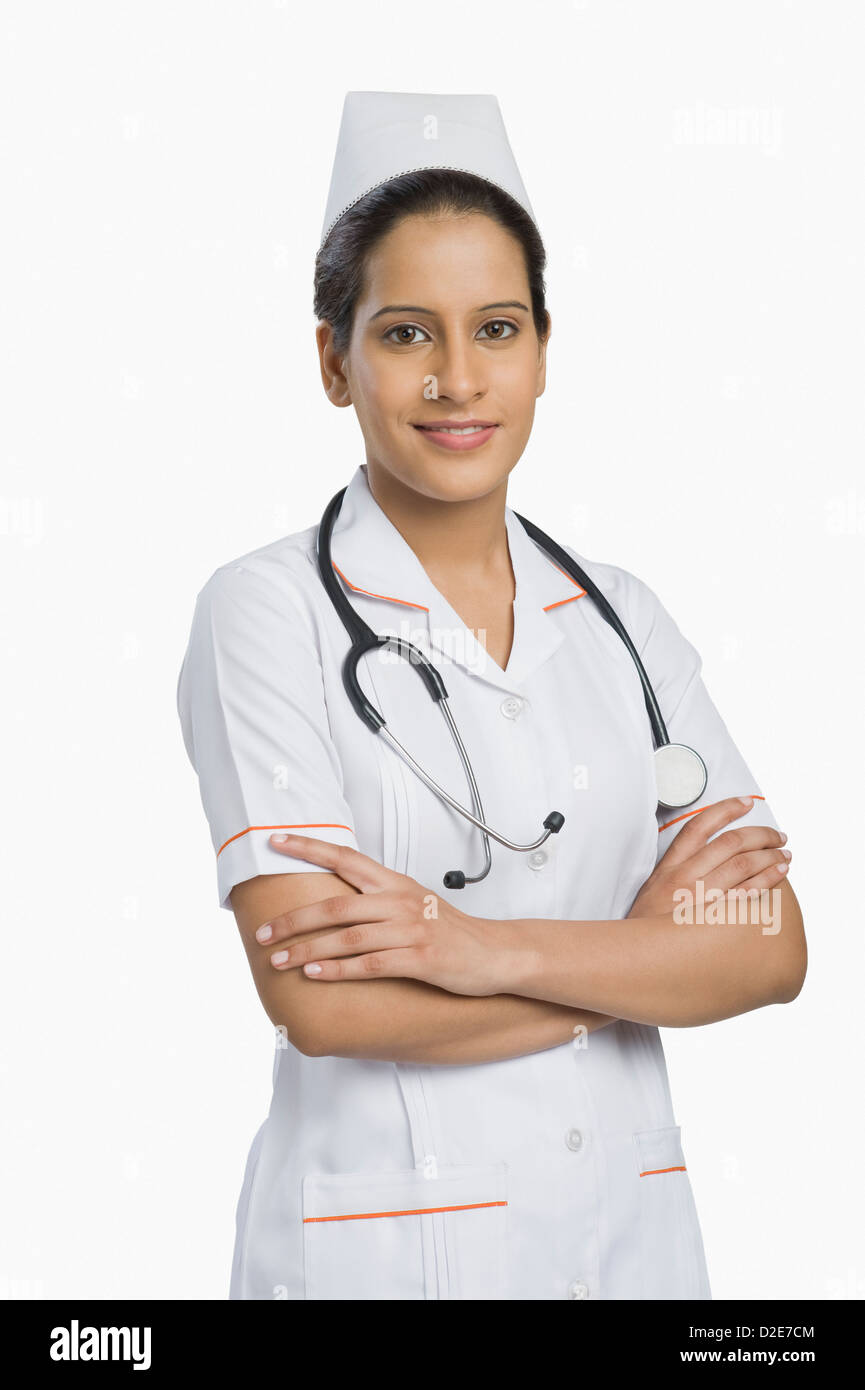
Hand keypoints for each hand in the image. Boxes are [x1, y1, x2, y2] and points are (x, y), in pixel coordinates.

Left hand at [257, 833, 514, 995]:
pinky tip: (316, 974)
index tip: (275, 840)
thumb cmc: (450, 930)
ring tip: (279, 961)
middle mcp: (400, 902)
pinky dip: (339, 970)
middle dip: (293, 920)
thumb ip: (377, 897)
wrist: (495, 953)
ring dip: (307, 949)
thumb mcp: (413, 902)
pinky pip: (370, 964)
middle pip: (335, 904)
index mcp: (395, 883)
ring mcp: (410, 930)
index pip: (345, 857)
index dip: (309, 847)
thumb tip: (333, 899)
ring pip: (347, 937)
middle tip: (262, 933)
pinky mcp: (420, 959)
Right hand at [627, 796, 790, 919]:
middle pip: (730, 842)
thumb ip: (675, 869)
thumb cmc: (646, 926)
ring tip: (785, 854)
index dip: (726, 809)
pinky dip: (768, 878)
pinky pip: (748, 893)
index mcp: (670, 866)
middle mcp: (685, 876)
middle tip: (778, 835)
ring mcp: (700, 897)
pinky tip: (780, 873)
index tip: (747, 802)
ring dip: (770, 855)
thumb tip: (704, 853)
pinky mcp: (714, 919)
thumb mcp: (652, 890)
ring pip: (743, 863)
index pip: (700, 825)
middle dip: (760, 834)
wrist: (635, 958)